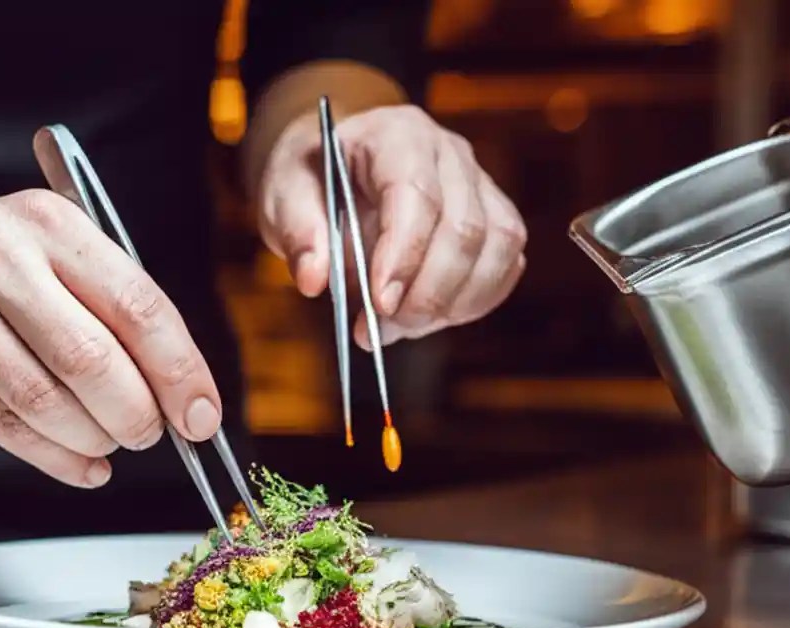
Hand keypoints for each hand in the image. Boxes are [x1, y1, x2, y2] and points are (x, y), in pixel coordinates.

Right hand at [0, 190, 222, 487]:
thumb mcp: (50, 253)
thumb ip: (112, 307)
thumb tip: (184, 391)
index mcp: (51, 224)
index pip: (137, 304)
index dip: (179, 369)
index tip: (201, 413)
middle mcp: (0, 258)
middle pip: (93, 359)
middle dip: (138, 413)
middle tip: (151, 432)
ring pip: (48, 400)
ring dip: (95, 437)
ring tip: (110, 443)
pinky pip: (8, 425)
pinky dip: (57, 457)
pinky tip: (84, 465)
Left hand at [256, 105, 526, 347]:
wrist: (337, 172)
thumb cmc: (313, 180)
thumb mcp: (283, 194)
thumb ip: (297, 232)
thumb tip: (313, 279)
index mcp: (396, 135)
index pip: (416, 194)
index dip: (404, 254)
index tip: (379, 303)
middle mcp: (449, 153)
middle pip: (464, 228)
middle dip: (427, 292)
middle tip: (380, 329)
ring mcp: (480, 184)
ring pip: (498, 248)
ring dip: (453, 302)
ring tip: (400, 327)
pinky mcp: (494, 218)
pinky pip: (506, 265)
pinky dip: (474, 301)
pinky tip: (431, 318)